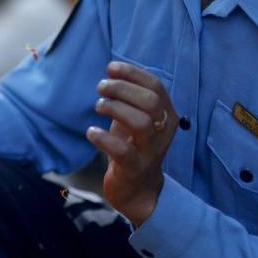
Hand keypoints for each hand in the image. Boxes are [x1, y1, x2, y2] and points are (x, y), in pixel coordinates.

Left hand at [86, 61, 176, 225]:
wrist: (138, 190)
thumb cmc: (133, 146)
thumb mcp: (134, 118)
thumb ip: (128, 97)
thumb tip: (112, 70)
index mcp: (166, 115)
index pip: (156, 86)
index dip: (133, 73)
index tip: (110, 68)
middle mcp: (163, 132)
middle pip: (150, 101)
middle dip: (122, 89)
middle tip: (100, 88)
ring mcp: (150, 151)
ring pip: (142, 123)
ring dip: (115, 109)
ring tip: (98, 106)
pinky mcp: (134, 168)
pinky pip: (122, 151)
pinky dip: (104, 138)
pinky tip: (91, 132)